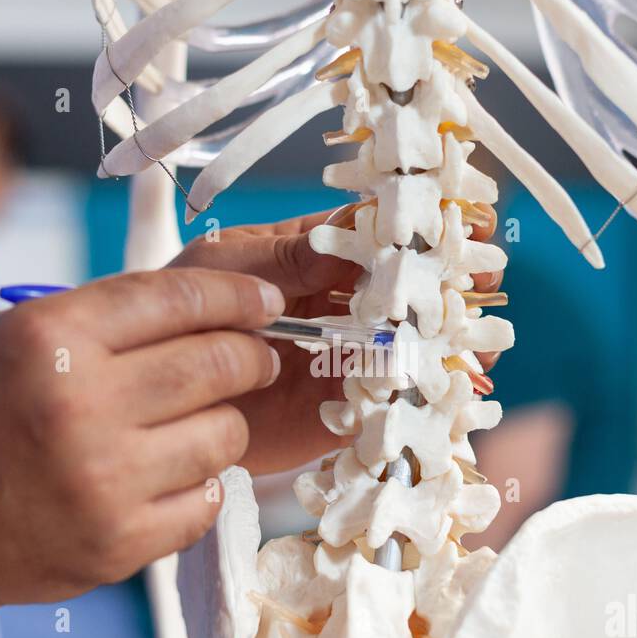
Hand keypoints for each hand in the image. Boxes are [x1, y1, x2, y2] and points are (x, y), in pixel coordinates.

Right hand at [0, 268, 284, 611]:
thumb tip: (211, 305)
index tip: (267, 304)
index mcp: (53, 339)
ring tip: (201, 424)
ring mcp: (104, 480)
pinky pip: (207, 502)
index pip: (179, 297)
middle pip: (218, 364)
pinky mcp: (120, 543)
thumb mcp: (14, 335)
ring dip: (226, 425)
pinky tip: (174, 477)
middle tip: (258, 360)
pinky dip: (202, 486)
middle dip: (253, 357)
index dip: (239, 296)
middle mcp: (82, 405)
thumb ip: (104, 317)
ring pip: (225, 435)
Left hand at [172, 204, 502, 474]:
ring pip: (407, 349)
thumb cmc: (179, 310)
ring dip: (446, 349)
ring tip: (477, 351)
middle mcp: (338, 306)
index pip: (381, 235)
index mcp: (316, 257)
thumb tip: (348, 242)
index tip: (468, 224)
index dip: (424, 229)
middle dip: (450, 289)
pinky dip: (419, 403)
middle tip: (484, 286)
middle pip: (408, 293)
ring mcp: (342, 360)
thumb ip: (286, 256)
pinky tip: (452, 399)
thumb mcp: (226, 266)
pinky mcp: (336, 413)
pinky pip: (384, 407)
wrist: (152, 390)